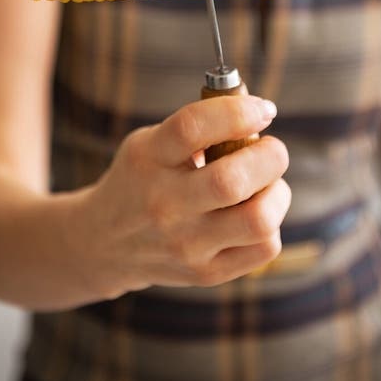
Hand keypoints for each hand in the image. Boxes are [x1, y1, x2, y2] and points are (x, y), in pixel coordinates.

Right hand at [75, 95, 290, 298]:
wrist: (104, 242)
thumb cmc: (144, 177)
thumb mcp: (152, 141)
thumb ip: (198, 124)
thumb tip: (255, 107)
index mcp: (149, 157)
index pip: (193, 127)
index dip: (237, 112)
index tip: (263, 110)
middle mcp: (164, 203)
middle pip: (231, 181)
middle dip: (270, 156)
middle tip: (271, 149)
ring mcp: (185, 244)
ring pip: (257, 220)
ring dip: (276, 193)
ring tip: (266, 184)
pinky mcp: (205, 273)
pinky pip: (264, 248)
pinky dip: (271, 224)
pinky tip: (253, 211)